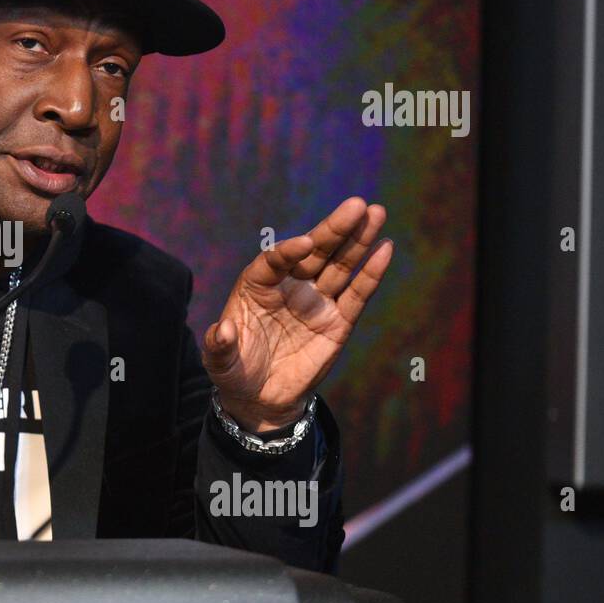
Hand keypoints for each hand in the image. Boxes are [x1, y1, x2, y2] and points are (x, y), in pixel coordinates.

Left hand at [202, 197, 392, 431]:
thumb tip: (222, 331)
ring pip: (339, 266)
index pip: (274, 260)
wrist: (260, 398)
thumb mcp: (219, 361)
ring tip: (375, 212)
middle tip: (356, 204)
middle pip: (314, 253)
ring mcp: (315, 302)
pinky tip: (385, 248)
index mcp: (257, 286)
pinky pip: (357, 295)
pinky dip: (371, 273)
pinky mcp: (338, 322)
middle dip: (334, 229)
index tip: (306, 243)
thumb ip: (219, 346)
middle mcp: (289, 286)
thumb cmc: (234, 371)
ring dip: (358, 240)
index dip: (289, 251)